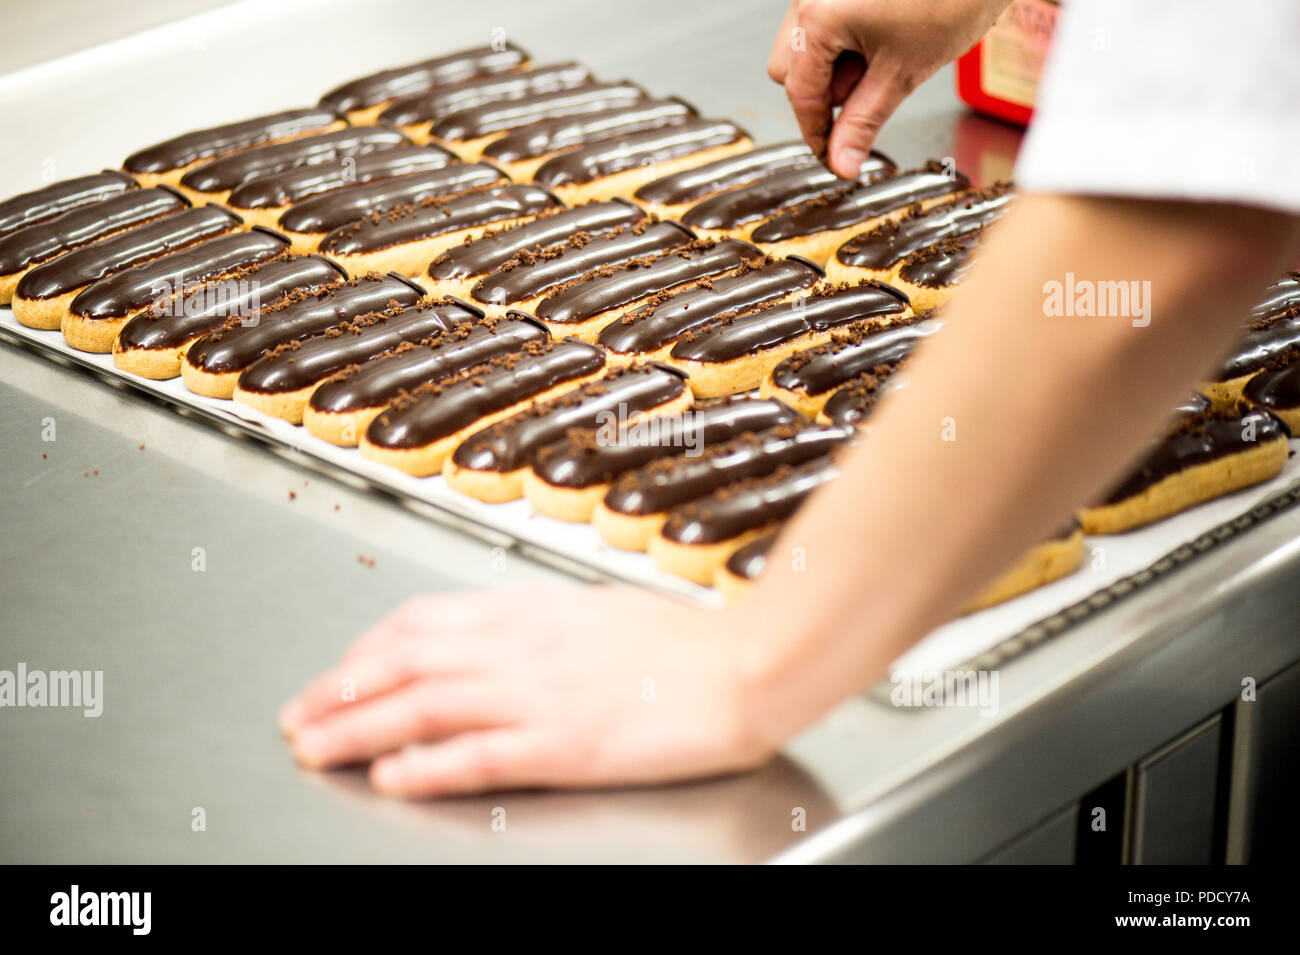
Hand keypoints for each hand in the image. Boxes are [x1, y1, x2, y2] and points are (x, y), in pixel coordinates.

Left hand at [278, 586, 774, 796]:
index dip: (367, 649)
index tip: (338, 670)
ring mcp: (540, 694)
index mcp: (532, 612)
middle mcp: (523, 647)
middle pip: (406, 663)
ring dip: (359, 727)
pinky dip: (427, 766)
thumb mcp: (600, 612)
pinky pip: (478, 754)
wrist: (747, 662)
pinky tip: (391, 777)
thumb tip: (496, 637)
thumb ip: (541, 625)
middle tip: (298, 716)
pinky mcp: (564, 743)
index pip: (424, 622)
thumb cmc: (686, 640)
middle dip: (340, 690)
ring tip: (315, 748)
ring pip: (424, 705)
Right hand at [767, 0, 1009, 175]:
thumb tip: (842, 162)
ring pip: (805, 47)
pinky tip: (881, 38)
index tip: (833, 155)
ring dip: (836, 67)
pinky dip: (845, 43)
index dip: (817, 131)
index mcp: (819, 17)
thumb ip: (863, 122)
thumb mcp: (902, 73)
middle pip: (789, 68)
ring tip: (884, 55)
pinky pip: (824, 24)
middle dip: (825, 91)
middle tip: (870, 89)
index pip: (800, 93)